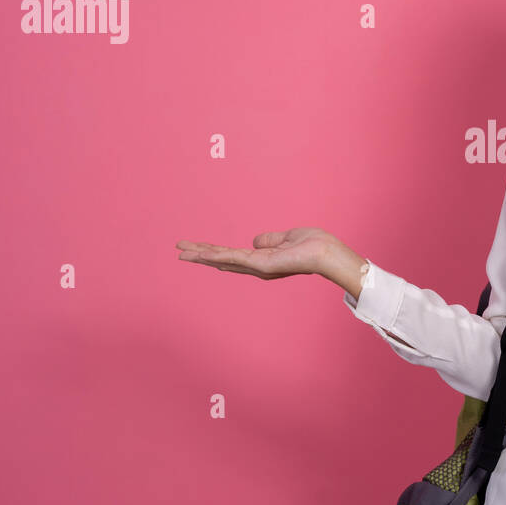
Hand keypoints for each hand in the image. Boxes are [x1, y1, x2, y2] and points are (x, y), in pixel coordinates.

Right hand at [175, 227, 338, 280]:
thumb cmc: (313, 245)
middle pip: (222, 259)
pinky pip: (233, 257)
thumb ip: (269, 240)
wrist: (326, 252)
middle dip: (200, 255)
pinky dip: (215, 255)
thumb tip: (255, 241)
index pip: (232, 255)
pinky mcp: (260, 264)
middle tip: (179, 251)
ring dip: (201, 255)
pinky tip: (201, 254)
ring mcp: (256, 266)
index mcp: (262, 260)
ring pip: (222, 259)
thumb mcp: (287, 237)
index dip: (213, 252)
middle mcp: (256, 266)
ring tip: (181, 253)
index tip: (196, 249)